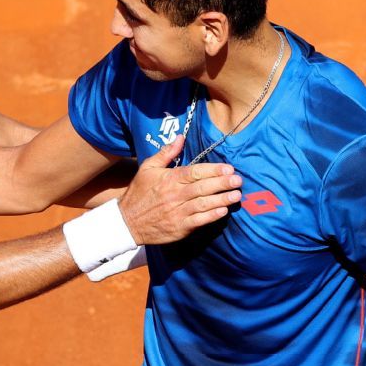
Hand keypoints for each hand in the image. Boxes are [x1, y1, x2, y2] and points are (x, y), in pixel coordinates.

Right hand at [118, 137, 242, 244]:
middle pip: (202, 187)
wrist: (127, 222)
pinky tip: (223, 211)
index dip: (213, 170)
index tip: (228, 168)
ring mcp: (177, 212)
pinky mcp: (179, 228)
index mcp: (169, 179)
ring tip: (236, 195)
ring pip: (203, 204)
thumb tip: (181, 137)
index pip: (195, 172)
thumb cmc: (139, 192)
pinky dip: (211, 216)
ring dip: (222, 199)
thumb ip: (166, 153)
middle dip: (222, 183)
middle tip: (238, 180)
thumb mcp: (148, 168)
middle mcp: (175, 195)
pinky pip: (198, 221)